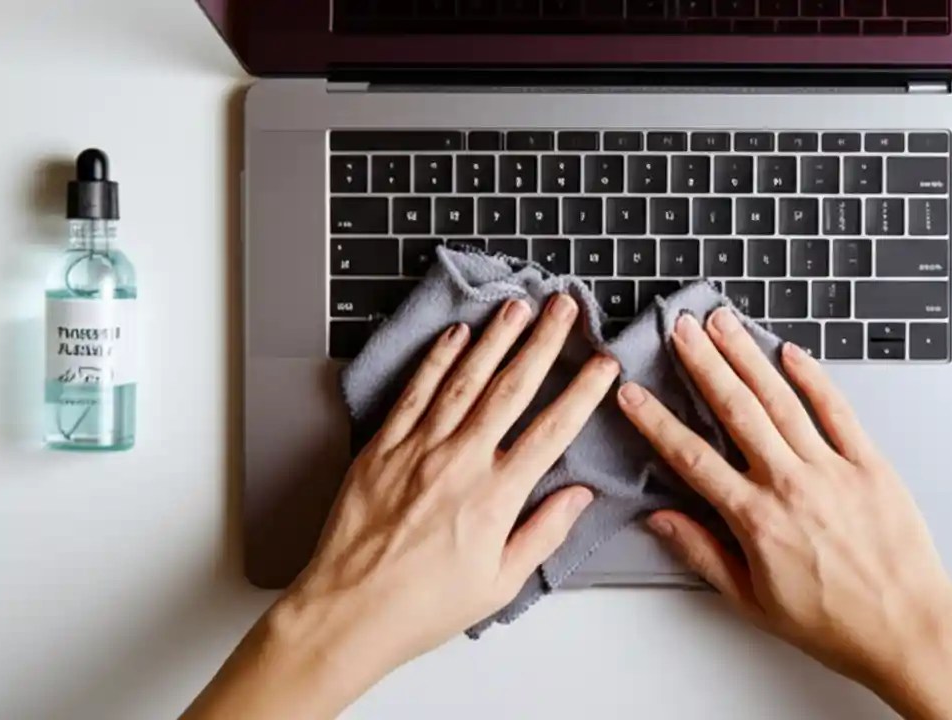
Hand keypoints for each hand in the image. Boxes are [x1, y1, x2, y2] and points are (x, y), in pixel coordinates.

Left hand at [185, 294, 618, 718]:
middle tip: (563, 308)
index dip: (582, 391)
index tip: (602, 364)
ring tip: (517, 306)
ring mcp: (418, 449)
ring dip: (495, 337)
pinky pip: (415, 391)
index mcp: (496, 496)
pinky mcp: (382, 448)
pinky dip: (437, 359)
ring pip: (465, 378)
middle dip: (543, 342)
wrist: (349, 611)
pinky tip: (455, 335)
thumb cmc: (423, 606)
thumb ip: (543, 533)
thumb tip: (577, 495)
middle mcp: (460, 462)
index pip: (553, 430)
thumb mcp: (500, 582)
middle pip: (512, 388)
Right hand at [617, 308, 951, 719]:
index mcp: (756, 519)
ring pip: (780, 400)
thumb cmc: (833, 623)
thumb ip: (703, 554)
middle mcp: (790, 484)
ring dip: (747, 356)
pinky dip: (813, 378)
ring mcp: (832, 468)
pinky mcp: (870, 464)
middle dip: (703, 363)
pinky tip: (790, 352)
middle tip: (679, 329)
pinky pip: (837, 411)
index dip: (657, 421)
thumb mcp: (752, 602)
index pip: (692, 457)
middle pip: (736, 410)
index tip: (632, 393)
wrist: (908, 629)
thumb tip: (661, 519)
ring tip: (722, 324)